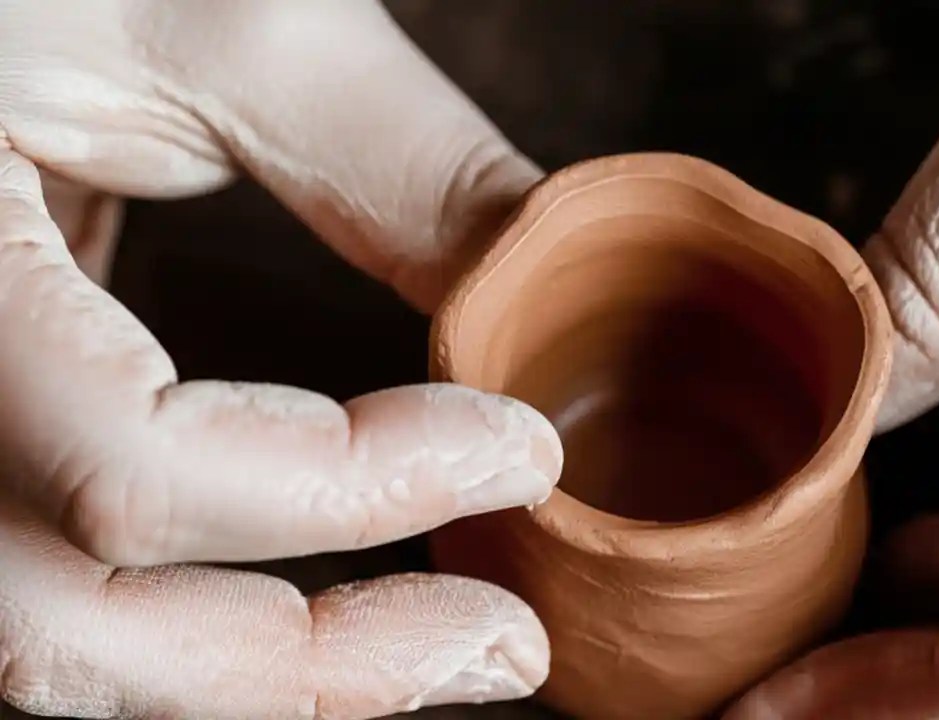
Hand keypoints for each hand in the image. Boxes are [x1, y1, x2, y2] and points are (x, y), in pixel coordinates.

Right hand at [0, 2, 562, 717]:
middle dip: (313, 662)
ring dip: (263, 673)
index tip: (523, 450)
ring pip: (52, 640)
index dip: (350, 488)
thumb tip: (537, 286)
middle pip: (60, 626)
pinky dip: (207, 625)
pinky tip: (327, 610)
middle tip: (499, 648)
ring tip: (435, 654)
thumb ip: (393, 159)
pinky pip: (67, 580)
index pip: (127, 462)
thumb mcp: (230, 15)